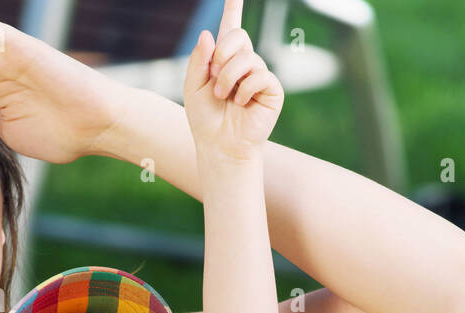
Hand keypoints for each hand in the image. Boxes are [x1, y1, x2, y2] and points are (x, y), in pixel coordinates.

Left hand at [183, 0, 283, 165]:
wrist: (219, 146)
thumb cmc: (205, 120)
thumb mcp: (192, 85)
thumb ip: (198, 59)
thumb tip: (209, 33)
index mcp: (225, 60)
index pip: (231, 28)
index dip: (233, 7)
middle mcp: (245, 64)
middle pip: (238, 36)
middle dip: (222, 54)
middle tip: (214, 76)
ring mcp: (260, 75)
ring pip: (247, 57)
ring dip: (228, 77)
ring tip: (223, 96)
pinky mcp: (272, 90)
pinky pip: (260, 75)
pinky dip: (245, 89)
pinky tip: (240, 104)